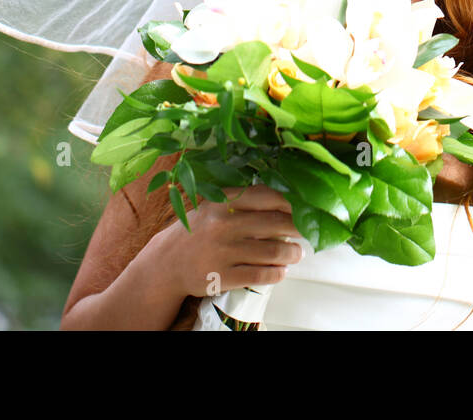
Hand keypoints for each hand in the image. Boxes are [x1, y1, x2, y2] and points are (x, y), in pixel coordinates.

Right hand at [154, 183, 304, 297]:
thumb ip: (243, 201)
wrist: (167, 263)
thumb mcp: (214, 207)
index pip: (267, 197)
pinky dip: (277, 273)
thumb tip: (285, 200)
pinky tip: (281, 271)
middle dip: (297, 228)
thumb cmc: (198, 231)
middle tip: (305, 231)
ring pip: (272, 251)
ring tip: (296, 253)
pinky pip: (260, 275)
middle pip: (275, 223)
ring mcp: (222, 251)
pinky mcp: (222, 276)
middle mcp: (223, 224)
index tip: (304, 208)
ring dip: (291, 253)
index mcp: (223, 201)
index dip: (291, 203)